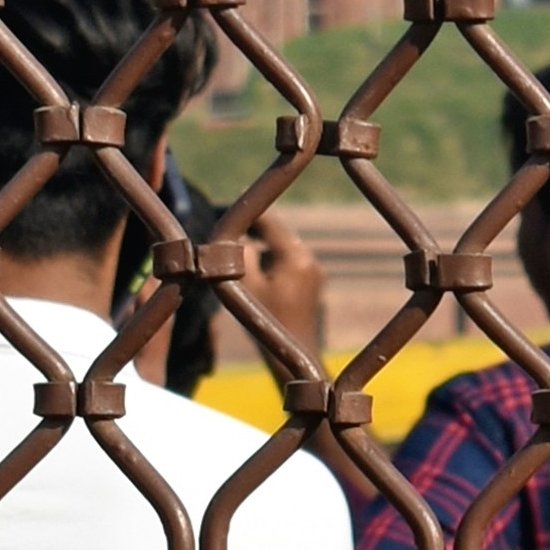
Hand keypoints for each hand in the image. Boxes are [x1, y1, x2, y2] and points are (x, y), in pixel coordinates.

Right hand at [229, 207, 327, 364]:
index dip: (254, 211)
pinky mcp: (313, 282)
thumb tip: (240, 236)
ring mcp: (314, 271)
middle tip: (235, 220)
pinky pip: (290, 260)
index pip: (273, 224)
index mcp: (296, 259)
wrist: (297, 354)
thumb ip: (242, 257)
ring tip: (242, 243)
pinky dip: (274, 258)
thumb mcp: (246, 289)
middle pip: (280, 234)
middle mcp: (310, 260)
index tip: (238, 196)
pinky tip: (258, 264)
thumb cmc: (268, 324)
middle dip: (258, 227)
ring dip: (265, 244)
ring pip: (284, 247)